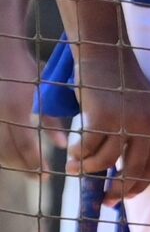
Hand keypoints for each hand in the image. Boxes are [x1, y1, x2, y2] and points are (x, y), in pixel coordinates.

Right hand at [0, 41, 46, 175]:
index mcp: (18, 108)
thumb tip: (62, 145)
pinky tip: (12, 158)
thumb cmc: (27, 70)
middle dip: (24, 168)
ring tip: (27, 171)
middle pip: (10, 151)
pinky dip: (3, 152)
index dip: (36, 162)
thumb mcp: (44, 92)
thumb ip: (53, 120)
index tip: (48, 175)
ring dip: (13, 163)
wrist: (0, 52)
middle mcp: (0, 114)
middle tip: (38, 179)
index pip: (27, 145)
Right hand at [67, 42, 149, 202]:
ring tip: (75, 169)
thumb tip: (121, 164)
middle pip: (135, 169)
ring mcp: (126, 120)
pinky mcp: (103, 117)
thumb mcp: (136, 107)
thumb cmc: (118, 81)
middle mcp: (147, 123)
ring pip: (107, 161)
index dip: (141, 184)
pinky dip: (79, 154)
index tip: (128, 197)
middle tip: (106, 202)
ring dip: (89, 169)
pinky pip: (88, 147)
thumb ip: (134, 132)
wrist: (106, 52)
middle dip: (119, 190)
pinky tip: (72, 154)